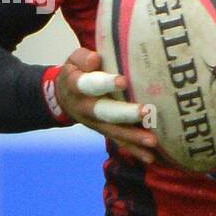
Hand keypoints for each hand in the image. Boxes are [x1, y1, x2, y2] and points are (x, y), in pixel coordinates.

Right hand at [54, 47, 157, 164]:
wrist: (63, 97)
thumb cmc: (76, 72)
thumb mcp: (73, 60)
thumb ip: (83, 58)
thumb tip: (95, 59)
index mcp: (76, 86)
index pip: (89, 85)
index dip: (104, 83)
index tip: (122, 81)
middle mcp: (85, 108)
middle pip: (104, 112)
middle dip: (125, 113)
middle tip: (145, 112)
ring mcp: (94, 123)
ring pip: (114, 131)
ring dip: (133, 137)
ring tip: (152, 141)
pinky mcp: (104, 131)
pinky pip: (119, 142)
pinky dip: (134, 150)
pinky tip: (150, 157)